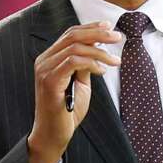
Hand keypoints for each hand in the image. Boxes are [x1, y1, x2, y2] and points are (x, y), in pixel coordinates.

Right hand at [27, 22, 121, 162]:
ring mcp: (45, 70)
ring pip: (75, 47)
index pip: (70, 33)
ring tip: (115, 61)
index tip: (109, 27)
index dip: (91, 27)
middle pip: (72, 35)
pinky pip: (73, 62)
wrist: (53, 135)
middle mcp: (44, 60)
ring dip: (100, 51)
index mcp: (49, 58)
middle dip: (98, 33)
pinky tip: (102, 70)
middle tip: (118, 37)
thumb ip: (85, 65)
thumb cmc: (67, 112)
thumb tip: (97, 46)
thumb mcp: (80, 83)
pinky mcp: (50, 81)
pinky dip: (91, 63)